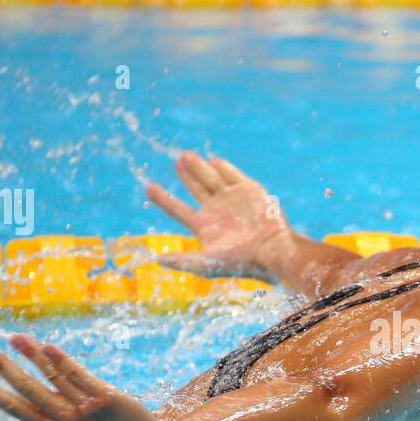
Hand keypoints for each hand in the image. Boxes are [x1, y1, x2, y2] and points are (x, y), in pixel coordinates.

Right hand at [0, 335, 181, 420]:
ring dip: (31, 355)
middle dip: (4, 369)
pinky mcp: (106, 397)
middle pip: (29, 390)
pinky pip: (80, 375)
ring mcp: (86, 409)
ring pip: (53, 377)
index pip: (17, 410)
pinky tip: (47, 346)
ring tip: (12, 338)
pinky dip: (63, 361)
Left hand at [146, 152, 290, 280]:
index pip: (177, 209)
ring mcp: (232, 199)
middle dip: (186, 175)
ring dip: (198, 167)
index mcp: (204, 226)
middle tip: (176, 161)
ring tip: (185, 156)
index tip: (148, 188)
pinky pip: (233, 176)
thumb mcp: (207, 264)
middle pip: (196, 189)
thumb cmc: (240, 262)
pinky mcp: (249, 191)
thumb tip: (157, 260)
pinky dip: (223, 167)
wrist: (272, 251)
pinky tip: (214, 160)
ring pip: (211, 179)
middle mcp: (216, 211)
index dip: (163, 198)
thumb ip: (183, 260)